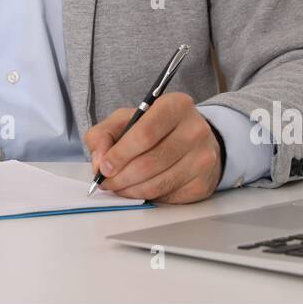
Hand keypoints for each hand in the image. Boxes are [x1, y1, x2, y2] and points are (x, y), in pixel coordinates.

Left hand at [83, 92, 222, 203]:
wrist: (194, 140)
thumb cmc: (156, 128)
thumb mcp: (126, 119)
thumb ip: (104, 134)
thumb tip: (100, 161)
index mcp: (175, 106)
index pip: (144, 134)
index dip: (120, 154)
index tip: (104, 166)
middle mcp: (194, 130)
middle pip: (148, 163)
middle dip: (120, 177)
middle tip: (107, 182)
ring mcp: (202, 158)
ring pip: (157, 184)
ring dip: (130, 190)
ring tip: (119, 186)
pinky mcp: (203, 183)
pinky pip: (167, 197)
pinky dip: (148, 197)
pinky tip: (141, 188)